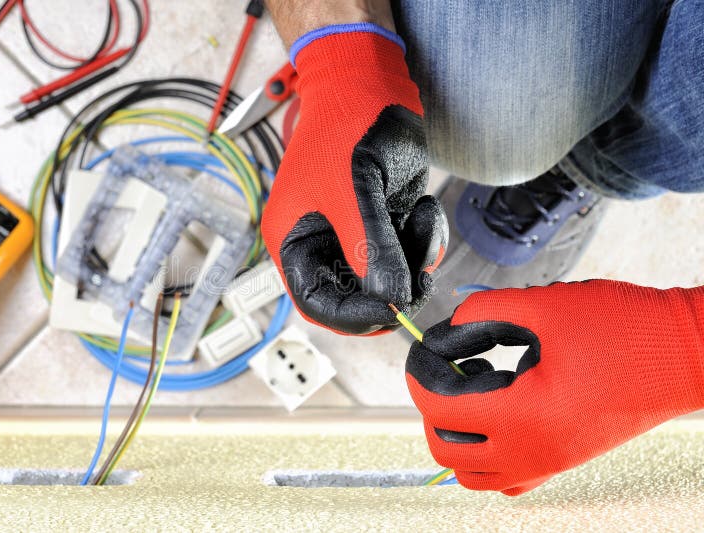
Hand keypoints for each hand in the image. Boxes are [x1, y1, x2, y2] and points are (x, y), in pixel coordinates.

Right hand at [262, 25, 447, 334]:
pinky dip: (424, 241)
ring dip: (414, 262)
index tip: (391, 311)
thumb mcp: (354, 193)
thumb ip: (370, 250)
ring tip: (420, 224)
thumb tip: (391, 301)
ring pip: (389, 278)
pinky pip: (409, 254)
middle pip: (357, 296)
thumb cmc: (346, 125)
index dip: (352, 315)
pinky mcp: (387, 222)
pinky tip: (423, 210)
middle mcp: (325, 242)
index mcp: (296, 240)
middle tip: (418, 282)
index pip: (317, 302)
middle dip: (391, 292)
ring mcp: (358, 234)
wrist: (372, 82)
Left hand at [406, 280, 703, 494]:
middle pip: (445, 447)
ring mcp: (548, 463)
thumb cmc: (626, 329)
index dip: (421, 372)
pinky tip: (500, 410)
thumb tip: (450, 323)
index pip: (439, 406)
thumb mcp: (544, 304)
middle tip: (451, 367)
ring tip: (477, 387)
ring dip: (457, 432)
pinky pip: (505, 479)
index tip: (426, 347)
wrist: (687, 354)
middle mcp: (532, 451)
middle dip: (433, 405)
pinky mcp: (562, 462)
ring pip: (470, 473)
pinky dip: (485, 454)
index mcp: (525, 415)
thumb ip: (484, 310)